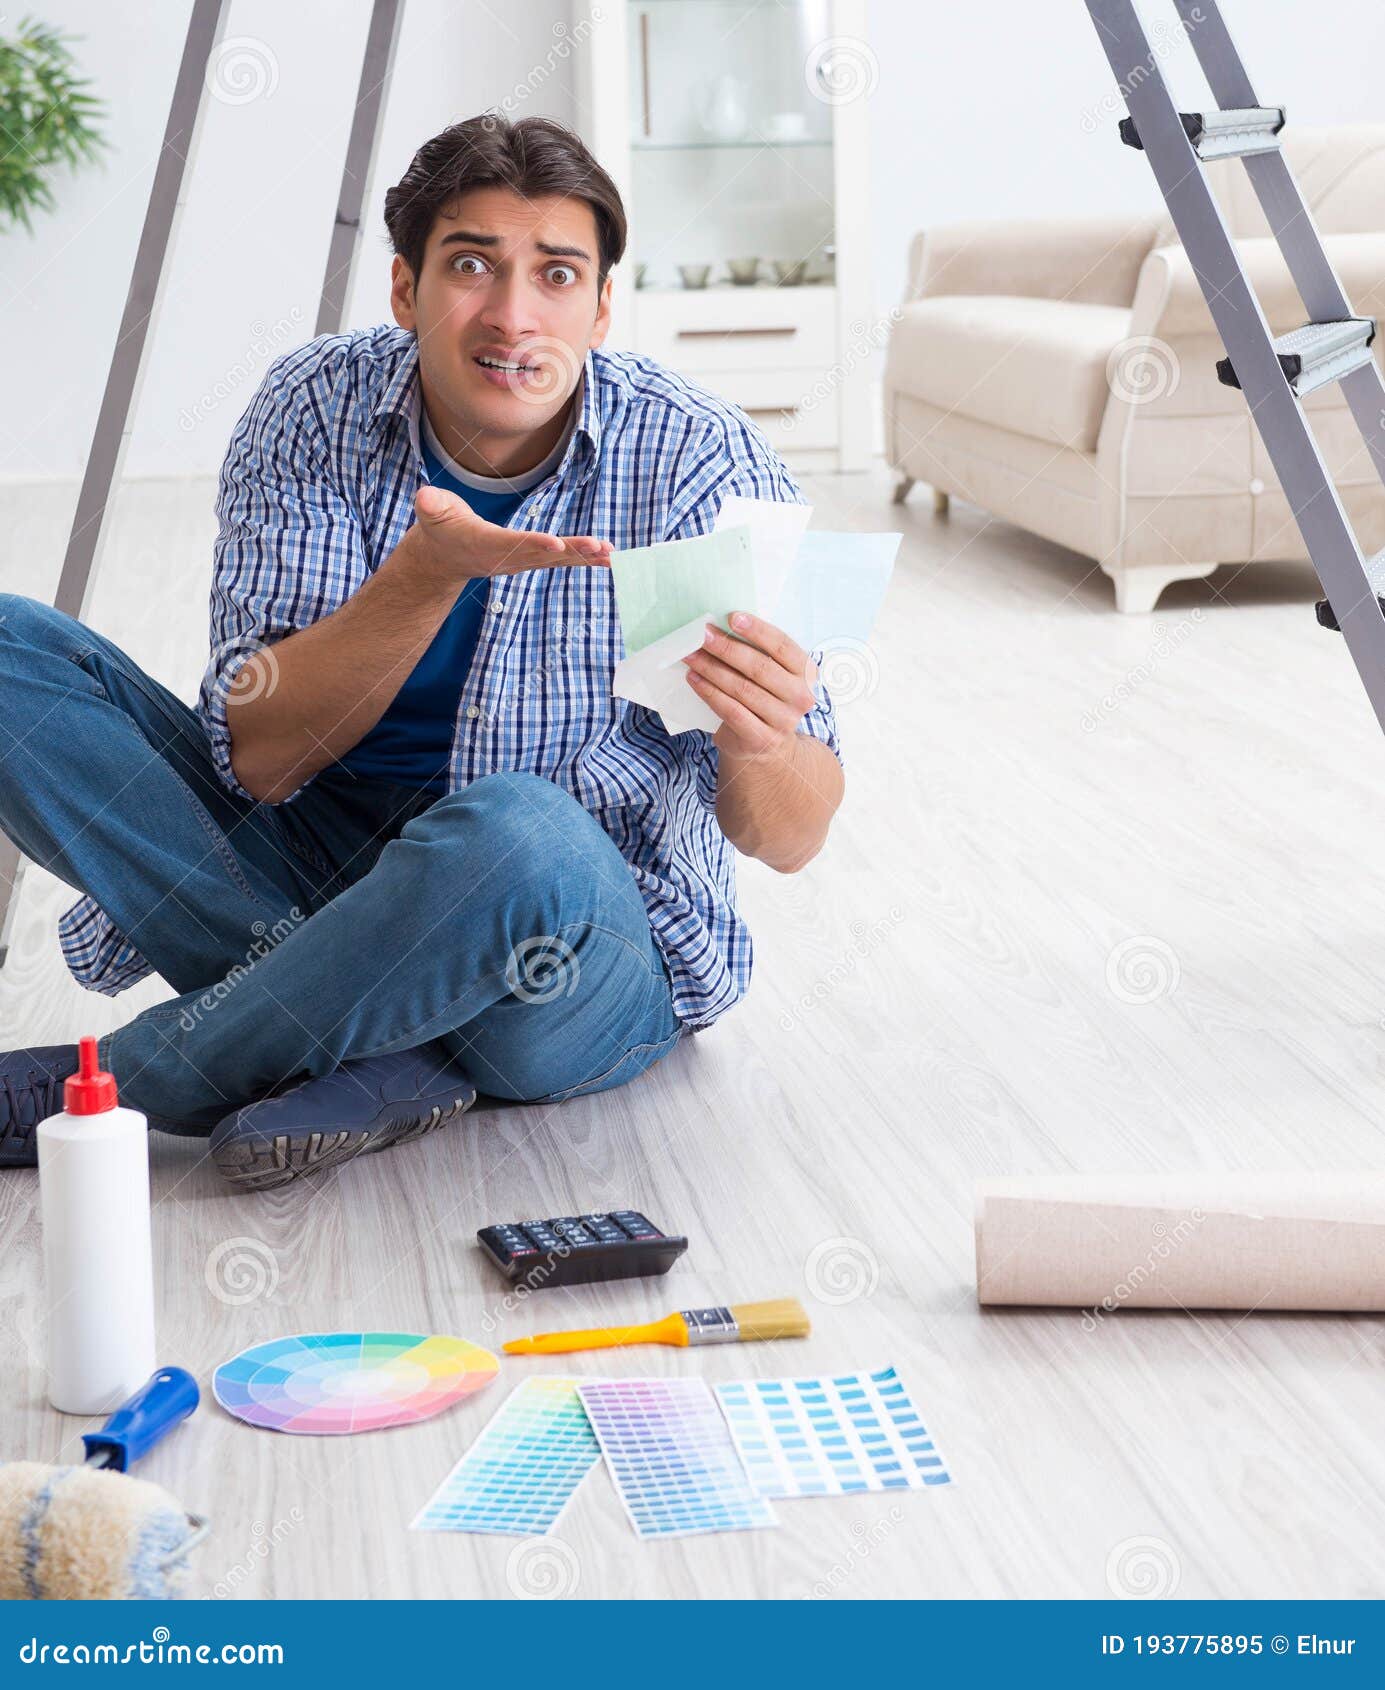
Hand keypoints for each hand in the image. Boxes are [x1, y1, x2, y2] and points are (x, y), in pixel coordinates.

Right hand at [408, 484, 610, 580]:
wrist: (446, 556)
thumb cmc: (441, 526)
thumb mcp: (431, 512)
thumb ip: (431, 506)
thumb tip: (424, 497)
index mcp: (487, 544)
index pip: (513, 544)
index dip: (533, 543)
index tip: (555, 544)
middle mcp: (510, 557)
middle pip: (545, 554)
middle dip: (573, 551)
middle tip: (600, 548)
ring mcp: (524, 561)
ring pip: (559, 559)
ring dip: (587, 557)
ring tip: (613, 555)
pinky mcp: (533, 559)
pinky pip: (563, 559)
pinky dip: (586, 558)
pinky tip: (610, 558)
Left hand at [681, 611, 816, 757]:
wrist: (766, 747)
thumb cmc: (764, 700)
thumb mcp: (772, 676)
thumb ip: (758, 653)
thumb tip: (722, 626)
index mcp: (806, 673)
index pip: (783, 646)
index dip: (758, 630)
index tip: (732, 617)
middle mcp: (800, 697)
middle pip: (760, 667)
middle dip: (727, 648)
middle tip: (703, 635)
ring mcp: (783, 721)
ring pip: (742, 689)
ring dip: (712, 669)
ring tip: (691, 655)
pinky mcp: (761, 738)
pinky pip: (731, 710)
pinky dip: (709, 693)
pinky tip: (694, 679)